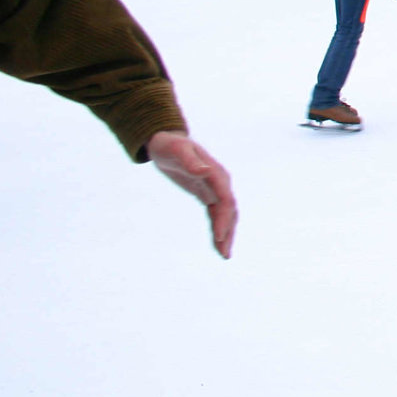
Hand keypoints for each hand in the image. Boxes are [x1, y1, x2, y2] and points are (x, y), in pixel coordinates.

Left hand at [146, 130, 237, 258]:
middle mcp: (219, 183)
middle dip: (228, 232)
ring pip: (225, 215)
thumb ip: (191, 162)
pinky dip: (217, 228)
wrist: (166, 141)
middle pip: (230, 211)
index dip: (224, 220)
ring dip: (226, 234)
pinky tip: (217, 242)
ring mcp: (214, 189)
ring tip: (224, 255)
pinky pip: (215, 214)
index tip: (219, 237)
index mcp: (216, 174)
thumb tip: (205, 171)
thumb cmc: (170, 145)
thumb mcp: (177, 151)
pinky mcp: (206, 194)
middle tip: (224, 254)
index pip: (225, 200)